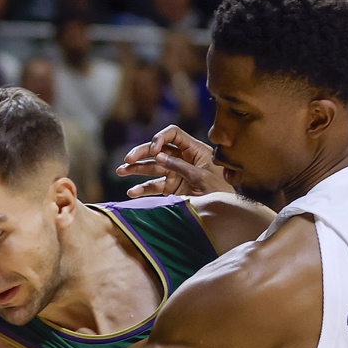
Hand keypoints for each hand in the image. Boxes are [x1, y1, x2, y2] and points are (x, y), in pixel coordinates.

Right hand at [116, 125, 233, 198]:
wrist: (226, 212)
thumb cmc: (220, 190)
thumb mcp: (201, 176)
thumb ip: (180, 166)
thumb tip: (158, 156)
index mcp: (194, 149)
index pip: (173, 134)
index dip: (160, 138)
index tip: (153, 150)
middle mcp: (183, 158)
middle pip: (158, 149)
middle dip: (142, 153)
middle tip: (128, 159)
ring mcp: (175, 173)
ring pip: (152, 167)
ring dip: (136, 169)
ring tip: (121, 171)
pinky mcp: (171, 188)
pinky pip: (154, 186)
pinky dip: (143, 189)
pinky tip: (132, 193)